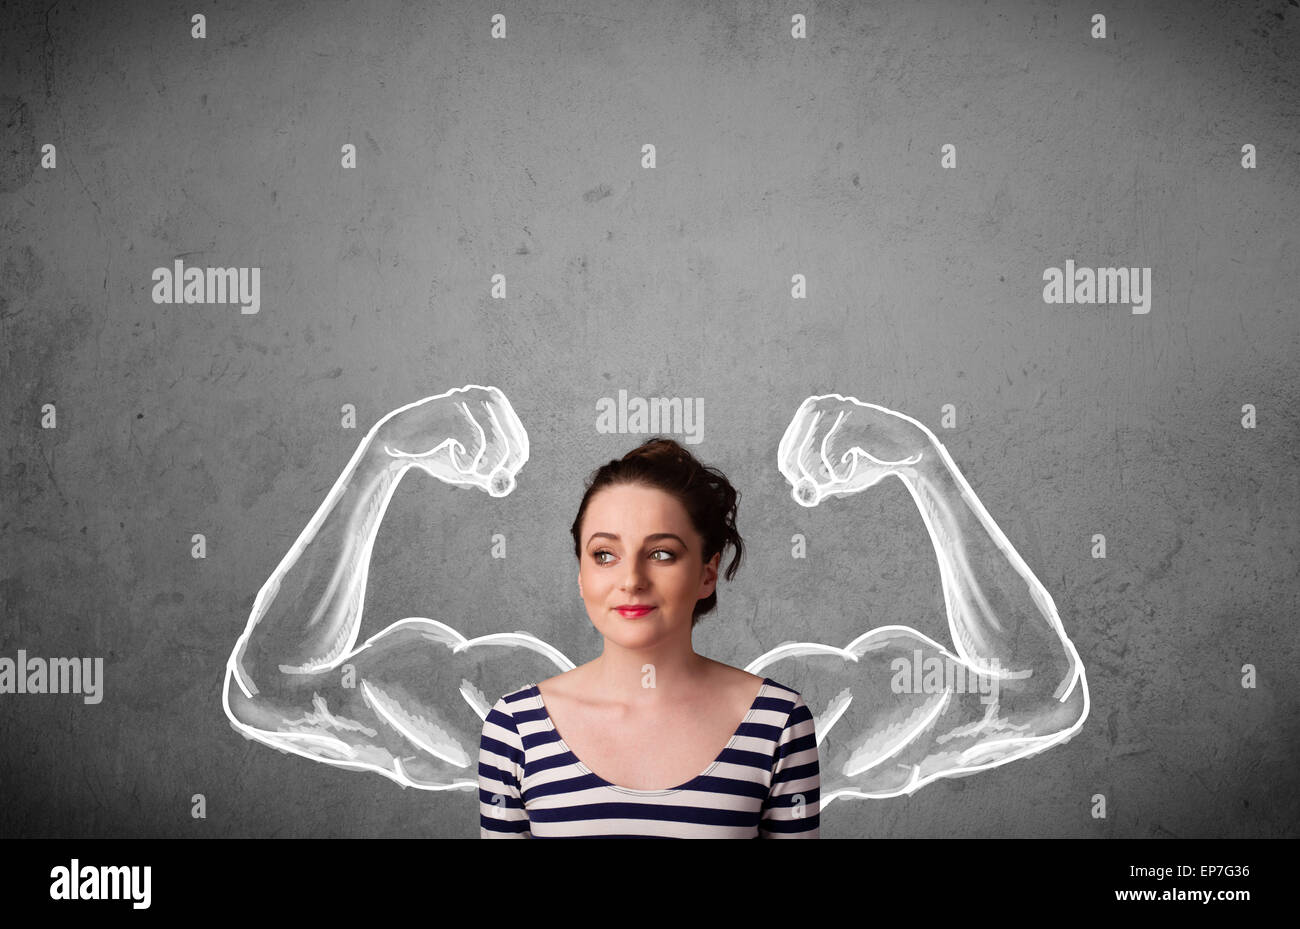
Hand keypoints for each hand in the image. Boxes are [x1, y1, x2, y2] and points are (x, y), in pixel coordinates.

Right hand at [371, 385, 528, 495]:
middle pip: (513, 440)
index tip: (502, 478)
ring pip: (497, 442)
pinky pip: (475, 443)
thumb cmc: (437, 454)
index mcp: (494, 405)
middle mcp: (484, 396)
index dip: (514, 462)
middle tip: (486, 481)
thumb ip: (489, 477)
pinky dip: (467, 460)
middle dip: (502, 466)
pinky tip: (454, 458)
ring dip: (484, 465)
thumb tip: (510, 484)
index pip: (520, 438)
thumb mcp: (468, 470)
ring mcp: (469, 401)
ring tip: (466, 470)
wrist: (398, 444)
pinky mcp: (453, 410)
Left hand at [778, 393, 929, 506]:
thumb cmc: (869, 462)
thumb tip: (798, 493)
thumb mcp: (839, 480)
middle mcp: (821, 406)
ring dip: (822, 474)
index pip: (787, 449)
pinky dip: (838, 469)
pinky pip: (830, 450)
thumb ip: (817, 487)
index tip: (810, 488)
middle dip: (805, 476)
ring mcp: (836, 409)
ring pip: (808, 452)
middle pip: (793, 451)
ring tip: (840, 477)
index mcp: (811, 417)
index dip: (794, 474)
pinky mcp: (852, 415)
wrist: (908, 452)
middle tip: (822, 488)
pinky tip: (850, 468)